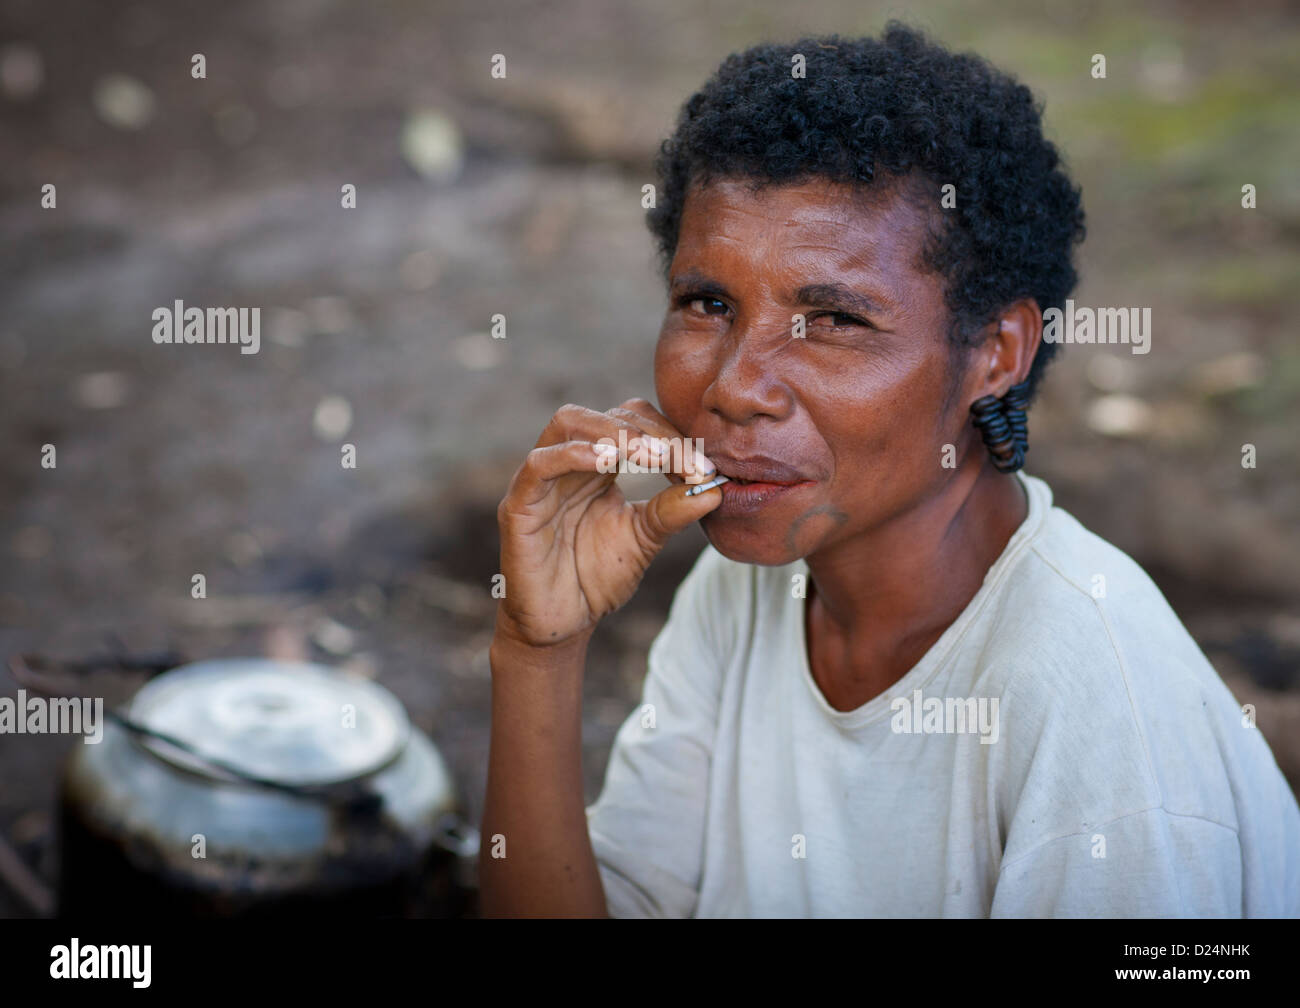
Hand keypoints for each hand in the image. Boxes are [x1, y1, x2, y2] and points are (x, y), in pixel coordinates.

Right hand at [495, 398, 720, 647]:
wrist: (562, 624)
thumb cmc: (596, 577)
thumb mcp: (645, 539)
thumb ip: (672, 511)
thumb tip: (714, 488)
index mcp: (598, 466)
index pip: (632, 423)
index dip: (668, 436)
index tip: (704, 467)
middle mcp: (567, 463)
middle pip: (603, 414)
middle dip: (647, 431)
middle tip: (683, 459)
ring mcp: (540, 480)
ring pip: (568, 423)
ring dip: (614, 433)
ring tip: (652, 455)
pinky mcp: (518, 505)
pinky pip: (540, 464)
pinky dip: (574, 455)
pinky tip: (609, 463)